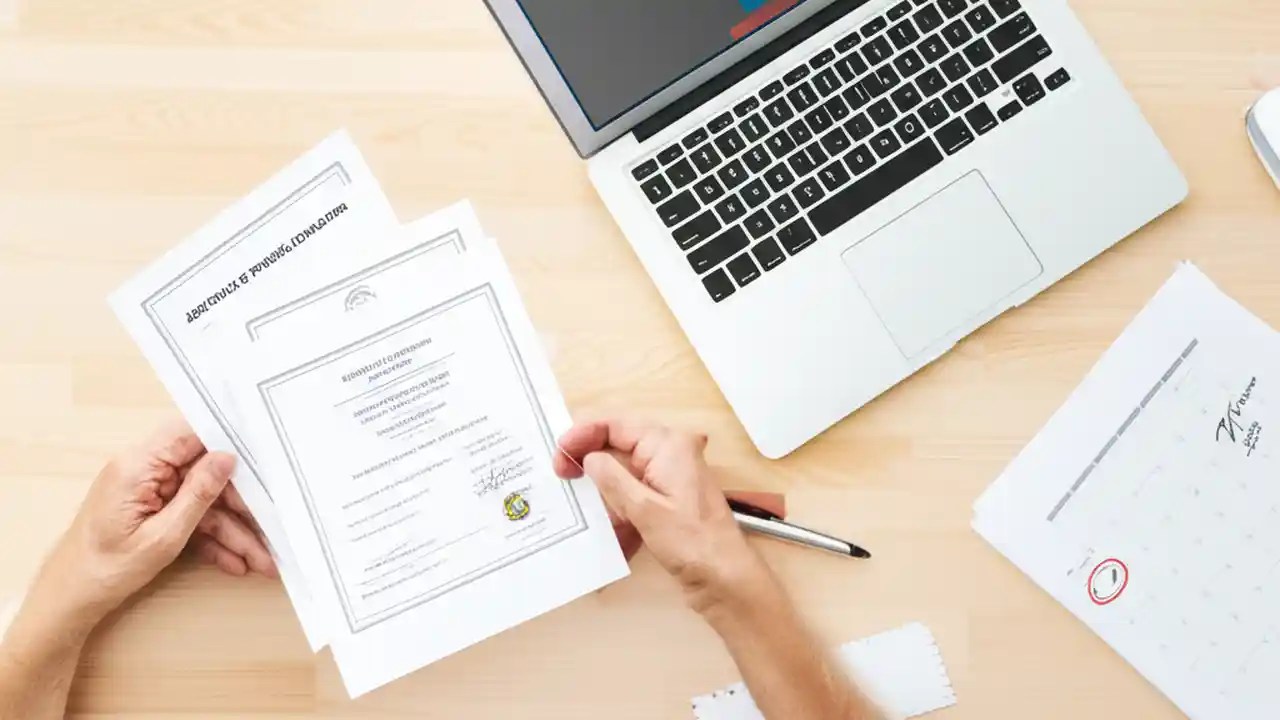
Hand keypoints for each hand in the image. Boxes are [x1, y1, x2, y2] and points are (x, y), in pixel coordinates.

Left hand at [29, 420, 274, 631]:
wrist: (71, 600)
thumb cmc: (106, 570)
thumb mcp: (162, 537)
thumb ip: (198, 495)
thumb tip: (228, 459)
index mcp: (138, 466)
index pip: (189, 433)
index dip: (227, 438)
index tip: (262, 454)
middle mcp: (143, 469)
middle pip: (204, 471)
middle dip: (240, 504)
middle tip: (271, 528)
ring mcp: (149, 489)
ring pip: (204, 500)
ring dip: (233, 530)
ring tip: (261, 560)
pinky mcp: (153, 507)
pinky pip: (192, 515)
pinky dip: (213, 538)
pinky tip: (235, 561)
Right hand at [554, 420, 768, 613]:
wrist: (724, 578)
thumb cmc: (692, 543)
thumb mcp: (645, 509)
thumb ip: (612, 479)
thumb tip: (589, 458)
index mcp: (668, 445)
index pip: (616, 425)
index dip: (583, 435)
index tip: (559, 455)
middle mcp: (670, 452)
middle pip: (619, 443)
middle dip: (589, 457)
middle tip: (561, 475)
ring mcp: (670, 475)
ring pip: (624, 467)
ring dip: (601, 481)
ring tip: (574, 493)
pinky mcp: (668, 497)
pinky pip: (633, 488)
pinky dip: (615, 499)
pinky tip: (600, 515)